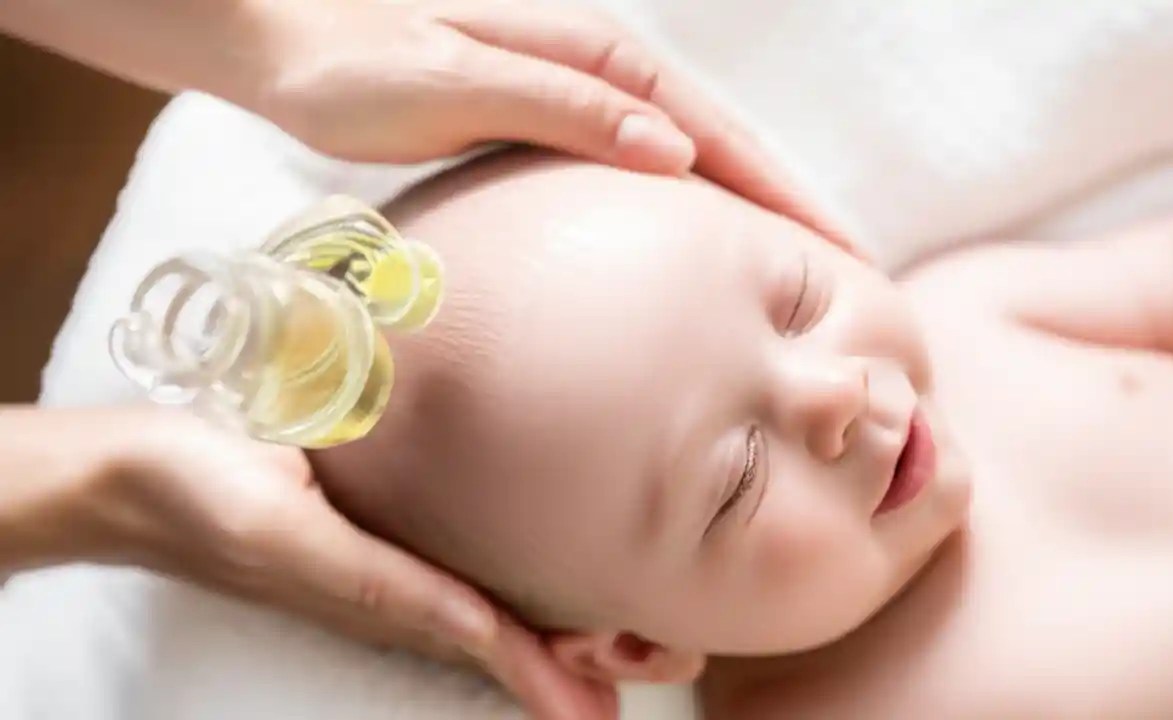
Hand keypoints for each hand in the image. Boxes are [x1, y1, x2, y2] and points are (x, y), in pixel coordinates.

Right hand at [81, 408, 615, 719]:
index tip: (598, 710)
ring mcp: (372, 567)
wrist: (131, 476)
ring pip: (469, 613)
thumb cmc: (206, 494)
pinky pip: (435, 575)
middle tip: (622, 696)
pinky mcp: (358, 535)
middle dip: (556, 670)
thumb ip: (376, 583)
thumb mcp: (292, 536)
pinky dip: (485, 602)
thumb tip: (472, 622)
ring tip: (594, 673)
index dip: (544, 677)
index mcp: (384, 595)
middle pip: (488, 639)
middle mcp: (386, 589)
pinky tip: (502, 610)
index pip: (486, 643)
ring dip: (532, 644)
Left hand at [252, 0, 850, 245]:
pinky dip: (692, 210)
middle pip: (727, 148)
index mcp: (598, 58)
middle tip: (853, 280)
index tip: (847, 256)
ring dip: (752, 215)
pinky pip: (647, 172)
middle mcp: (604, 72)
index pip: (722, 137)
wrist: (287, 36)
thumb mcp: (457, 82)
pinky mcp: (553, 122)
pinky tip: (700, 252)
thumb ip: (566, 109)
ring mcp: (582, 96)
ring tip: (799, 277)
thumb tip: (673, 150)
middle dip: (794, 211)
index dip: (791, 197)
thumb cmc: (357, 62)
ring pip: (693, 161)